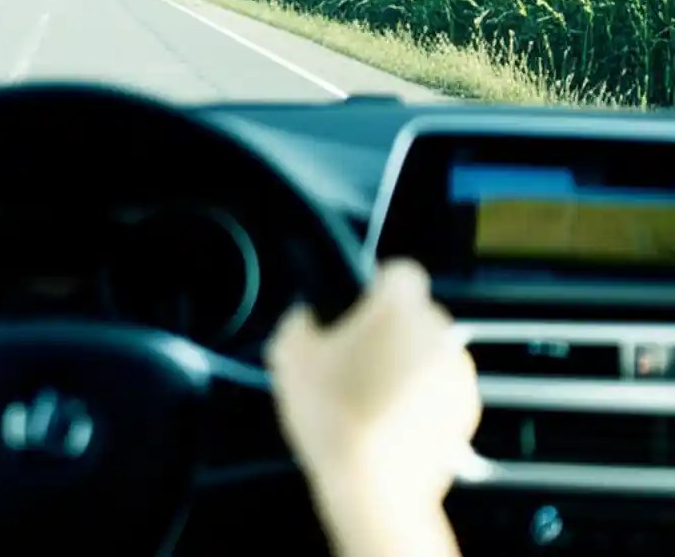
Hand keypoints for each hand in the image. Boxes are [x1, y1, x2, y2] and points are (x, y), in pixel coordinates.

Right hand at [265, 259, 479, 506]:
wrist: (375, 486)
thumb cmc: (332, 414)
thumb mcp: (288, 357)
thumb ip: (300, 322)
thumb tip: (309, 318)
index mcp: (399, 308)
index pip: (397, 272)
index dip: (374, 289)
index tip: (355, 315)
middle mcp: (438, 331)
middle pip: (413, 316)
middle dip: (389, 332)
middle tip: (354, 364)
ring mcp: (459, 372)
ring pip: (427, 353)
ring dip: (407, 365)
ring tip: (371, 401)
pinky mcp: (468, 410)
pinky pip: (440, 389)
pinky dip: (422, 399)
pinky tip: (392, 425)